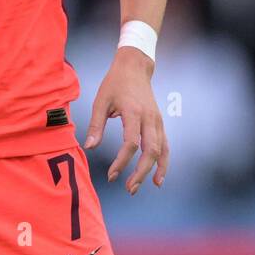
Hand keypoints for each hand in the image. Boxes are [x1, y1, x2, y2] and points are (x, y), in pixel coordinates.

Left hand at [83, 46, 167, 193]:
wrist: (135, 67)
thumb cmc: (115, 83)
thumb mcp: (101, 100)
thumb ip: (96, 125)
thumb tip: (89, 147)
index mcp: (134, 111)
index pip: (131, 142)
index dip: (122, 161)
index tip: (112, 175)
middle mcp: (149, 117)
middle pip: (150, 150)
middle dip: (141, 172)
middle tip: (129, 188)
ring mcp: (157, 120)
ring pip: (161, 150)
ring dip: (154, 170)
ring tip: (145, 187)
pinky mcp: (160, 123)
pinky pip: (165, 145)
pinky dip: (164, 162)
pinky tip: (158, 177)